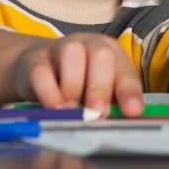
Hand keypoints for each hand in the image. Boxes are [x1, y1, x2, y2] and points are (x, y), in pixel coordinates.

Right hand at [13, 32, 142, 116]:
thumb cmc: (78, 84)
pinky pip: (41, 70)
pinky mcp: (36, 58)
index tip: (132, 111)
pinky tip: (53, 108)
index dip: (129, 92)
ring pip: (71, 53)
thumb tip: (119, 123)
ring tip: (72, 110)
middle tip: (97, 113)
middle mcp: (89, 45)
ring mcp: (61, 48)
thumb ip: (109, 105)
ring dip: (73, 85)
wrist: (40, 68)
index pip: (125, 71)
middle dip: (101, 87)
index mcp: (112, 53)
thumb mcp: (98, 92)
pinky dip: (48, 92)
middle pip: (101, 55)